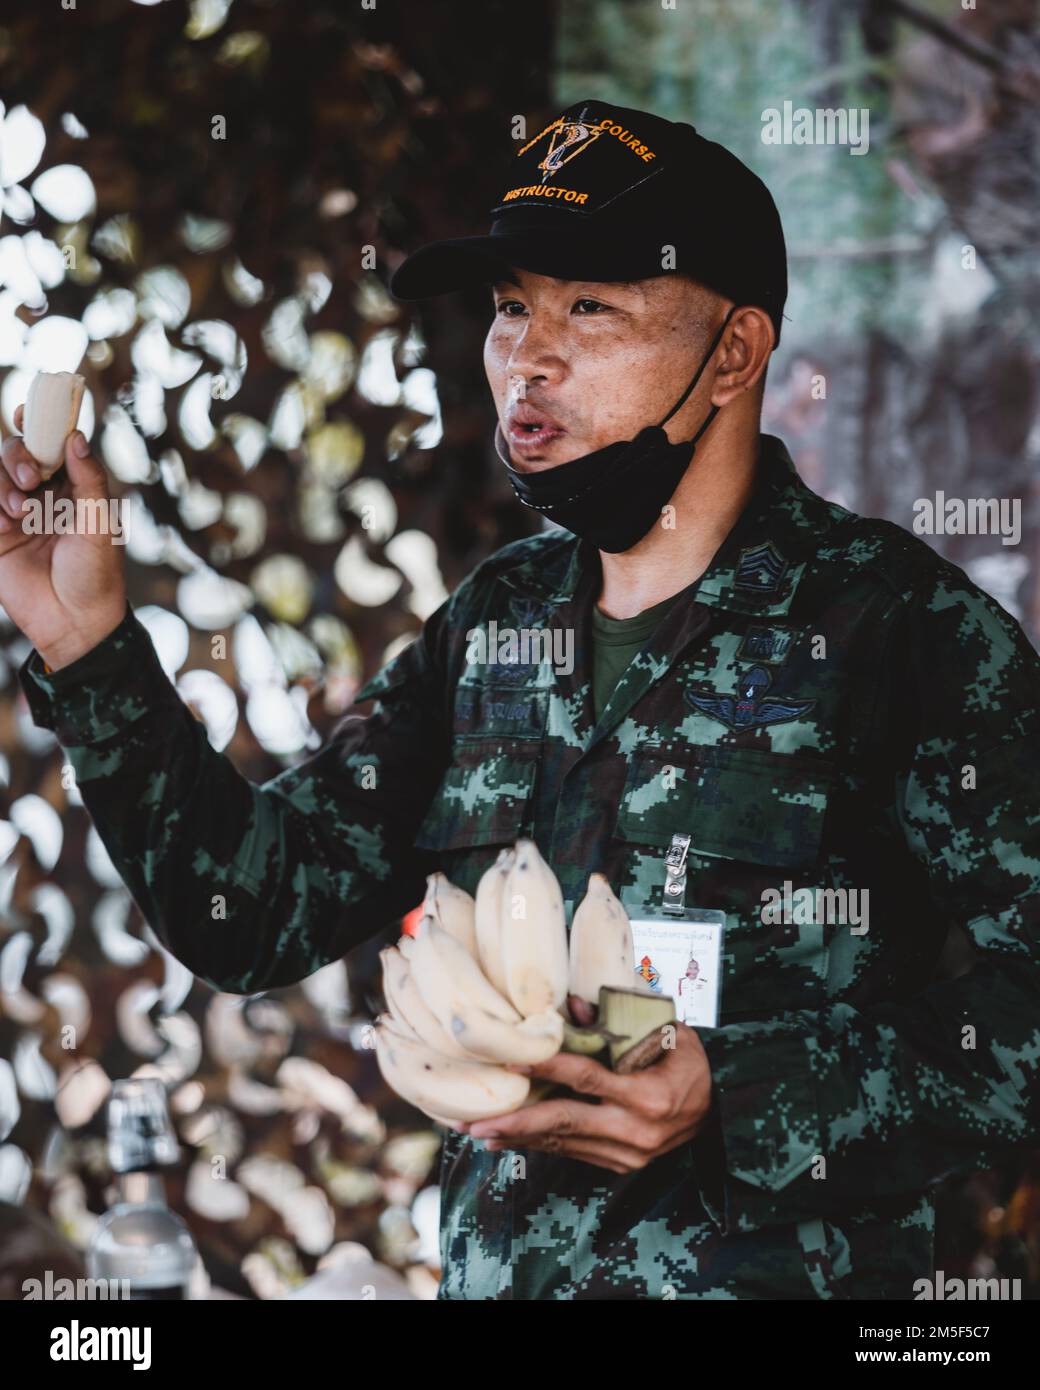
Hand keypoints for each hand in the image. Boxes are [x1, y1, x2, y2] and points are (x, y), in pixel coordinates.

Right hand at [0, 402, 126, 669]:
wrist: (75, 624)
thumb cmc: (96, 576)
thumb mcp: (99, 525)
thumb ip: (89, 481)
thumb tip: (77, 438)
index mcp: (72, 489)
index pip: (50, 446)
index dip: (37, 424)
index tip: (27, 411)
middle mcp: (42, 497)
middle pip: (16, 454)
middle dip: (19, 455)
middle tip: (33, 477)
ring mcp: (14, 516)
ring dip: (5, 482)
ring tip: (22, 510)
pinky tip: (8, 524)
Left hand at [465, 1023, 713, 1172]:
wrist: (715, 1115)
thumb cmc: (689, 1064)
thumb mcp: (668, 1033)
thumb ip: (621, 1020)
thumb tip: (575, 1003)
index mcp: (649, 1095)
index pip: (588, 1079)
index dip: (548, 1068)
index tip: (512, 1060)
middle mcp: (635, 1130)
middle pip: (565, 1121)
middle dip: (517, 1120)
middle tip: (475, 1120)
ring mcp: (625, 1153)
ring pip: (562, 1142)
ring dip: (518, 1137)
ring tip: (478, 1132)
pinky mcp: (618, 1164)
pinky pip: (571, 1152)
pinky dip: (538, 1145)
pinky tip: (508, 1140)